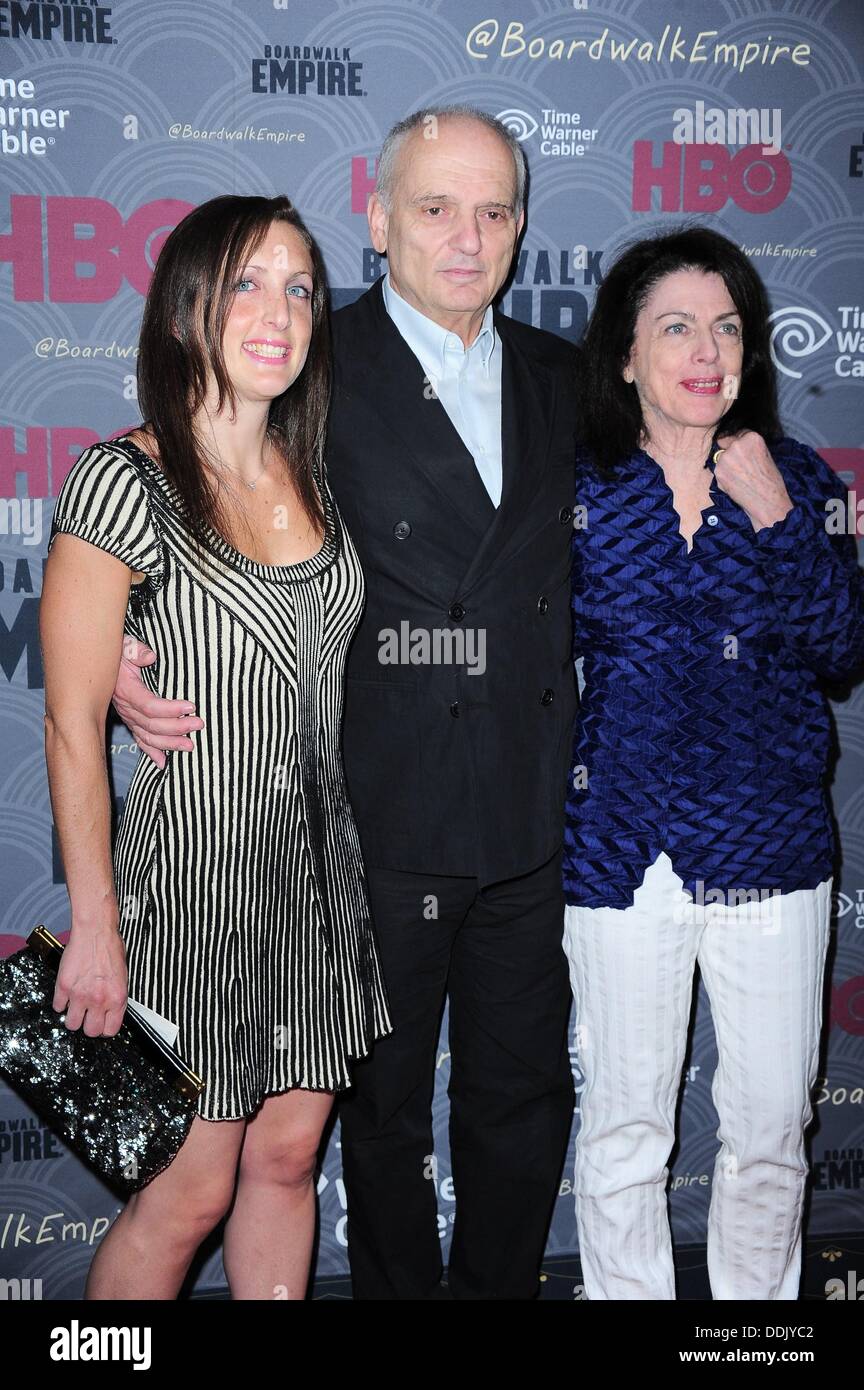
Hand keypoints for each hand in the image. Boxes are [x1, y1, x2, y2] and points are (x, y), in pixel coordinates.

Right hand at [53, 920, 127, 1036]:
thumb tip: (109, 1012)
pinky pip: (58, 1007)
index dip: (104, 1029)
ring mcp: (80, 994)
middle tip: (88, 1016)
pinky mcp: (64, 987)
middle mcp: (99, 999)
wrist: (95, 931)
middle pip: (90, 1031)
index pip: (110, 1030)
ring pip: (71, 1024)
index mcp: (117, 998)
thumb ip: (115, 998)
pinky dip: (61, 1003)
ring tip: (76, 1006)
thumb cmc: (110, 949)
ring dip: (73, 1017)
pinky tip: (67, 994)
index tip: (101, 1024)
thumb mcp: (122, 977)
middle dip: (88, 1025)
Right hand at [114, 635, 203, 768]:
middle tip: (198, 725)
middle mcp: (125, 707)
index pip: (149, 705)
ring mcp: (127, 717)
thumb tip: (150, 657)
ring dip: (169, 743)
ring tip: (189, 746)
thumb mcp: (124, 645)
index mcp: (126, 690)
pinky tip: (163, 763)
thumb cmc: (117, 652)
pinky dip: (151, 752)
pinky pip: (140, 740)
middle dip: (176, 727)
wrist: (101, 661)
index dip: (170, 709)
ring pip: (148, 736)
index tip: (191, 707)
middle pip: (151, 724)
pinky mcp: (130, 721)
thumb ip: (136, 650)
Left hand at [713, 430, 793, 532]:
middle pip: (726, 443)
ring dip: (726, 465)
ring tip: (741, 477)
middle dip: (731, 453)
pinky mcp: (718, 471)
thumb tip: (734, 444)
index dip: (741, 444)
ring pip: (721, 457)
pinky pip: (718, 470)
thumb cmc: (770, 480)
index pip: (739, 433)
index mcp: (752, 437)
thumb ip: (749, 447)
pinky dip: (724, 476)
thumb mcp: (766, 454)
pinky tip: (735, 483)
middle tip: (742, 467)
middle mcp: (737, 444)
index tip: (744, 453)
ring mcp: (726, 458)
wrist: (767, 501)